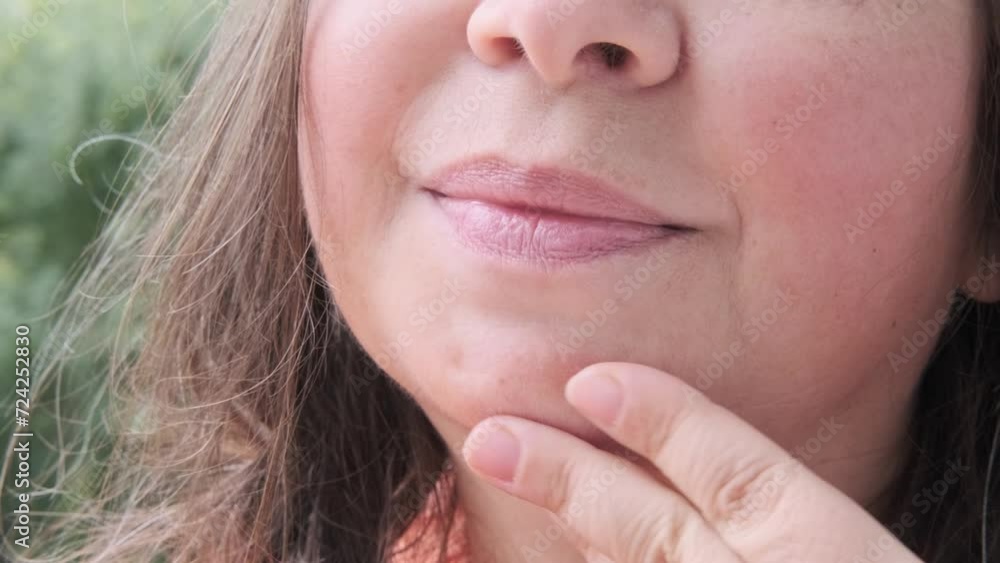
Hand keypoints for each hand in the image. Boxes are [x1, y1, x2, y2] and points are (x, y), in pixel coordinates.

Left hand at [461, 362, 918, 562]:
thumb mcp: (847, 551)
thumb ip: (785, 523)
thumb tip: (700, 490)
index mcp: (833, 553)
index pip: (742, 474)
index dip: (664, 419)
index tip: (590, 381)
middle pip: (657, 528)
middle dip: (571, 476)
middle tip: (490, 437)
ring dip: (576, 532)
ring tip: (506, 469)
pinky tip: (571, 548)